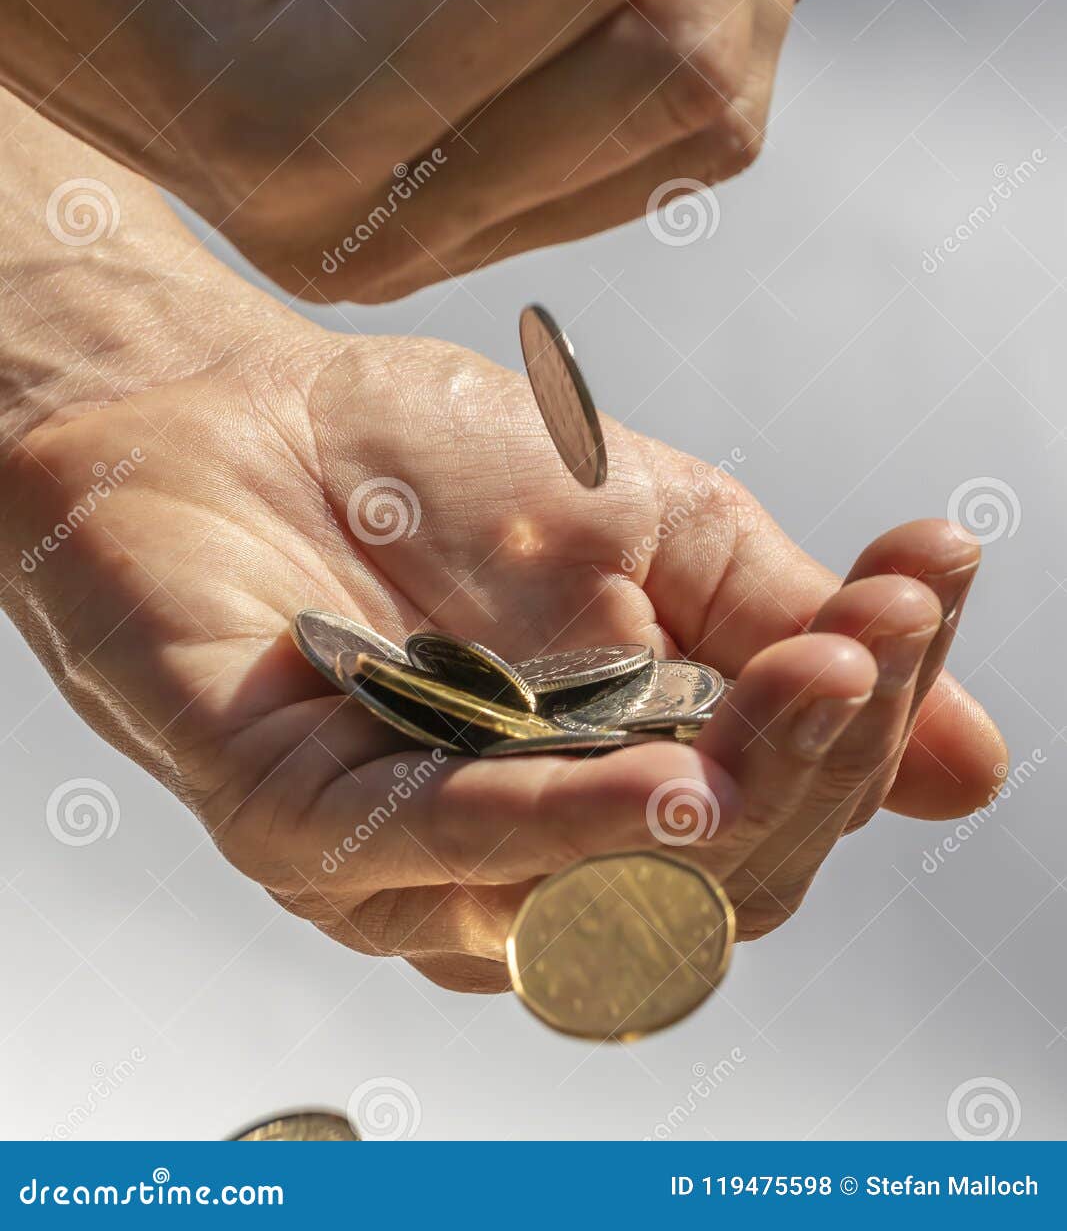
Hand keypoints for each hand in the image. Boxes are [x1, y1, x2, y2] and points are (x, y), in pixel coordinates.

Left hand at [4, 261, 1003, 992]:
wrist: (234, 399)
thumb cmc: (433, 467)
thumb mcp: (652, 526)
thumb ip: (784, 633)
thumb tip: (972, 762)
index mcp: (622, 783)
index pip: (785, 807)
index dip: (871, 714)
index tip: (924, 579)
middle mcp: (530, 855)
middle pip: (717, 883)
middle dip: (818, 760)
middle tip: (871, 633)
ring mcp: (412, 863)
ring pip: (602, 907)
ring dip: (721, 809)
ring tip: (818, 692)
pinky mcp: (301, 829)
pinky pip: (440, 860)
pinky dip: (564, 828)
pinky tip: (675, 780)